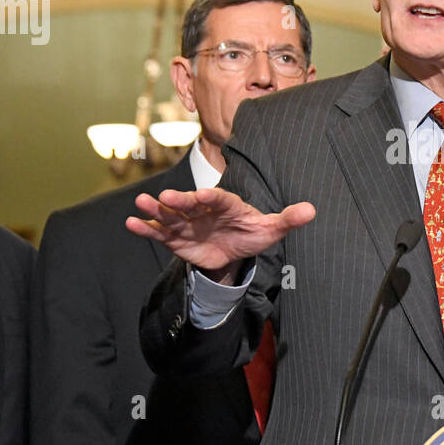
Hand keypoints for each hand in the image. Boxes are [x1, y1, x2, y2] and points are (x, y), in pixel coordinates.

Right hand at [126, 188, 314, 276]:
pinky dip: (146, 228)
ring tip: (140, 204)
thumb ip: (288, 219)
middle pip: (190, 203)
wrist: (233, 249)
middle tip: (164, 196)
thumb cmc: (252, 232)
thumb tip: (312, 210)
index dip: (211, 196)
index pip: (219, 198)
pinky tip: (131, 223)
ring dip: (155, 210)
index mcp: (227, 203)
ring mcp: (187, 222)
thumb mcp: (271, 229)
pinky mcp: (176, 237)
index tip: (203, 195)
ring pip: (170, 215)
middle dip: (178, 200)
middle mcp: (203, 209)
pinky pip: (159, 232)